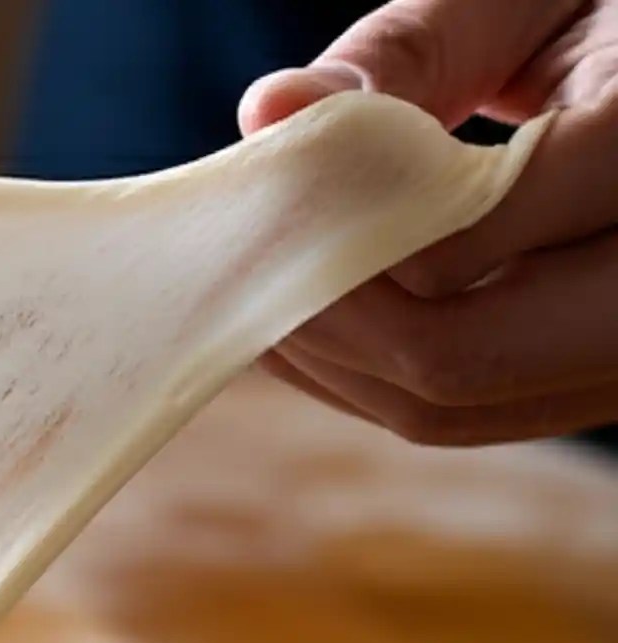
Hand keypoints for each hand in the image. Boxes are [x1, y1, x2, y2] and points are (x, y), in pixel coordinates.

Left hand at [237, 0, 617, 446]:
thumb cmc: (590, 20)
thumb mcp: (515, 8)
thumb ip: (401, 54)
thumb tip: (267, 111)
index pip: (467, 237)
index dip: (338, 232)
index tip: (261, 200)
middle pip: (457, 356)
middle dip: (324, 315)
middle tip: (247, 261)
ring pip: (448, 406)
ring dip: (327, 355)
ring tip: (264, 281)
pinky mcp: (585, 382)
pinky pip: (460, 414)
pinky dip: (364, 375)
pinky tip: (314, 314)